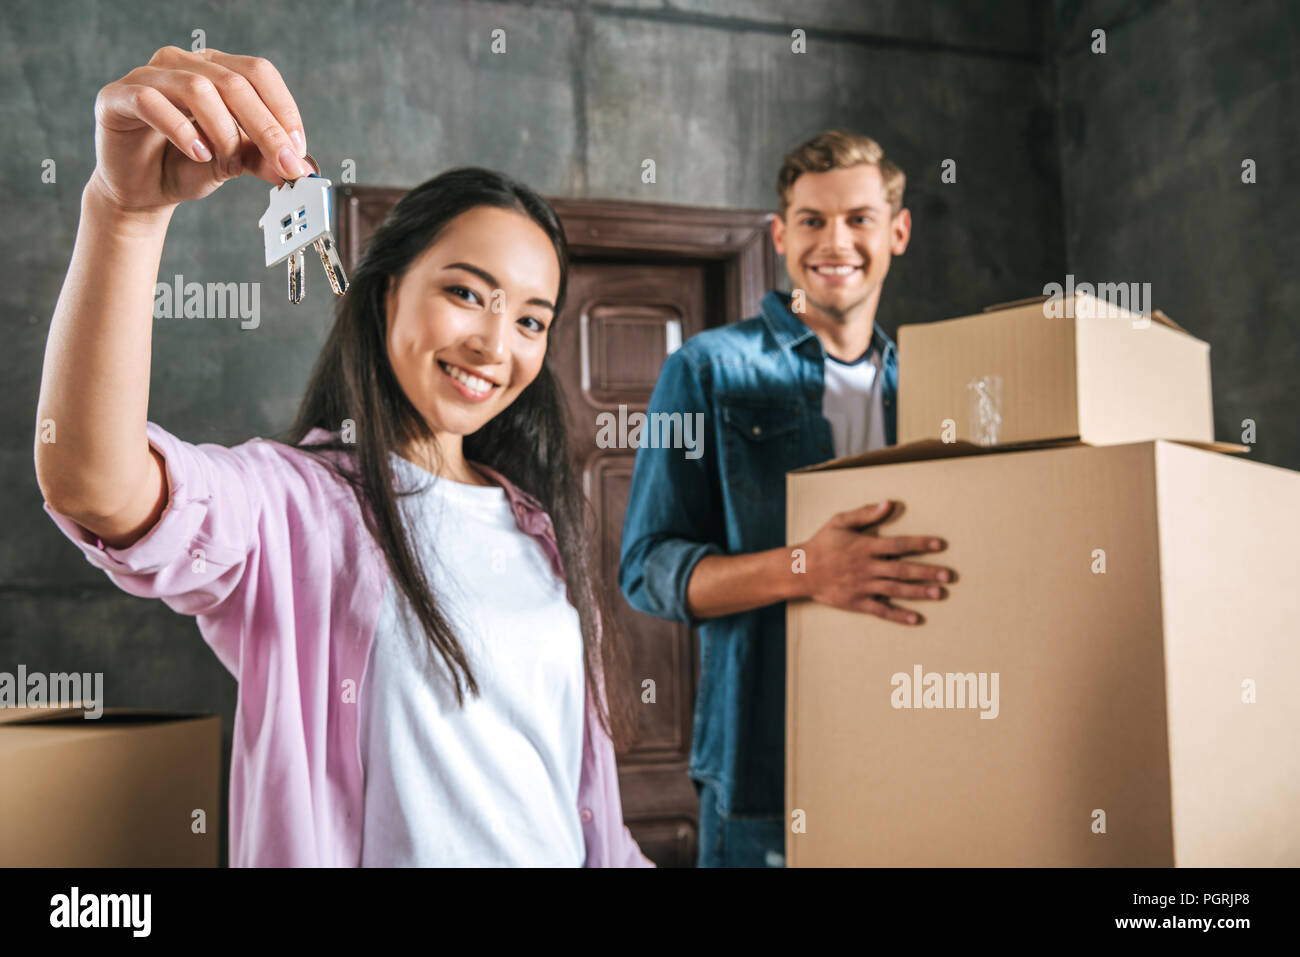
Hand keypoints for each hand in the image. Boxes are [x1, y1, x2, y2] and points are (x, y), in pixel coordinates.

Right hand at [88, 46, 310, 212]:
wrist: (142, 191)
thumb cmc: (186, 167)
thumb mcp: (234, 164)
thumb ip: (263, 159)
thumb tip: (298, 167)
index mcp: (216, 70)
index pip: (259, 73)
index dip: (284, 109)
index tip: (297, 150)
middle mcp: (184, 64)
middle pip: (235, 82)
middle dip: (266, 129)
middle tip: (284, 165)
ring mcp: (148, 75)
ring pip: (198, 89)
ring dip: (224, 133)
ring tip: (228, 166)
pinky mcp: (118, 96)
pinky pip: (152, 102)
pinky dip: (182, 130)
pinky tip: (198, 154)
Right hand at [800, 500, 953, 624]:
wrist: (800, 571)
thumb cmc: (822, 543)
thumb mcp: (840, 521)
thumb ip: (865, 513)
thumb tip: (889, 503)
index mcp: (865, 546)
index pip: (898, 544)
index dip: (920, 543)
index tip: (940, 544)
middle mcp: (866, 567)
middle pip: (902, 569)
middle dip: (927, 572)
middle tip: (948, 575)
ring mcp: (862, 586)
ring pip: (895, 590)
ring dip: (918, 592)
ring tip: (939, 594)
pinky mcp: (857, 602)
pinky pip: (881, 610)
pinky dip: (898, 615)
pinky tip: (916, 619)